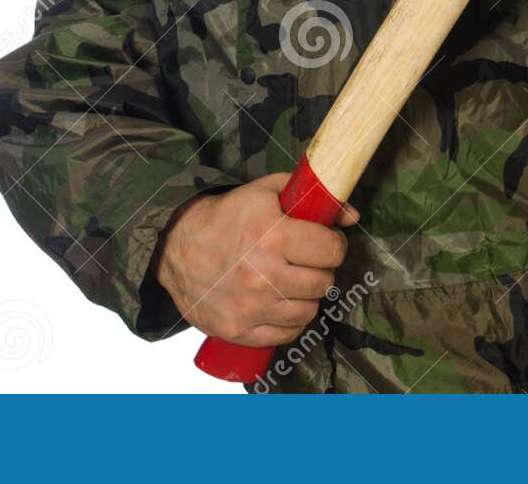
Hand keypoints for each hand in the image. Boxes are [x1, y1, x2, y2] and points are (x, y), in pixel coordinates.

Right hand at [154, 172, 359, 346]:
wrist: (176, 248)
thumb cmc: (226, 217)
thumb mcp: (266, 193)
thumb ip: (311, 197)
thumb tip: (352, 215)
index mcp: (272, 235)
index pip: (332, 250)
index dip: (333, 244)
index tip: (324, 242)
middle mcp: (262, 275)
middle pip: (324, 282)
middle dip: (321, 270)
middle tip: (306, 262)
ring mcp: (250, 307)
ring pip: (310, 311)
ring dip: (307, 296)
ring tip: (292, 281)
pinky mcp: (239, 330)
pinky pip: (287, 334)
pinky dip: (290, 321)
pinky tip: (280, 303)